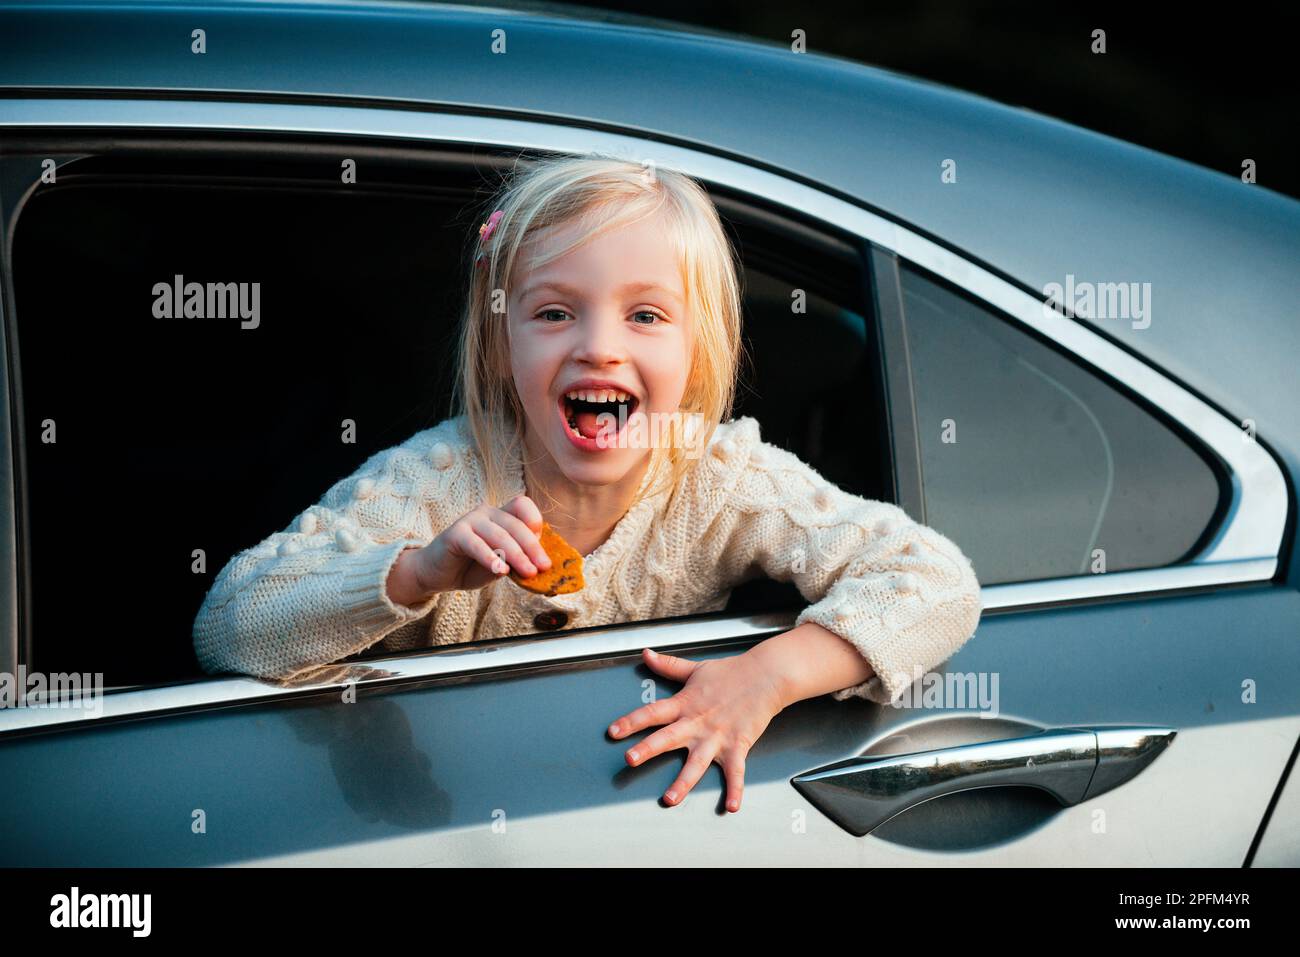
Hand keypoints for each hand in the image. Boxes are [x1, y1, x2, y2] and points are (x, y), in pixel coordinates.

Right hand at [415, 495, 551, 592]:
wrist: (437, 574)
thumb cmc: (471, 567)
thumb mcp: (500, 565)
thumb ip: (515, 561)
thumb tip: (537, 565)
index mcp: (500, 516)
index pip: (522, 506)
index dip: (535, 521)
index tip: (541, 544)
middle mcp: (487, 512)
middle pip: (515, 524)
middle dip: (532, 548)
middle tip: (543, 568)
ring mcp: (470, 520)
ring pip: (499, 535)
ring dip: (517, 555)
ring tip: (528, 572)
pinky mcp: (455, 533)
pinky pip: (476, 544)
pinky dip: (490, 558)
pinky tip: (501, 571)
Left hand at [607, 647, 787, 812]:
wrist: (765, 676)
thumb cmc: (731, 673)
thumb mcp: (695, 668)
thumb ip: (668, 666)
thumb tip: (647, 655)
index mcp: (685, 704)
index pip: (652, 713)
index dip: (631, 721)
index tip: (613, 731)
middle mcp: (697, 722)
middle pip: (668, 737)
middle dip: (648, 749)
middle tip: (630, 759)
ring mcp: (717, 736)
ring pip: (696, 762)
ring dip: (683, 781)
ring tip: (670, 798)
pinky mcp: (737, 745)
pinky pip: (735, 772)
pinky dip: (735, 790)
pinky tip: (732, 806)